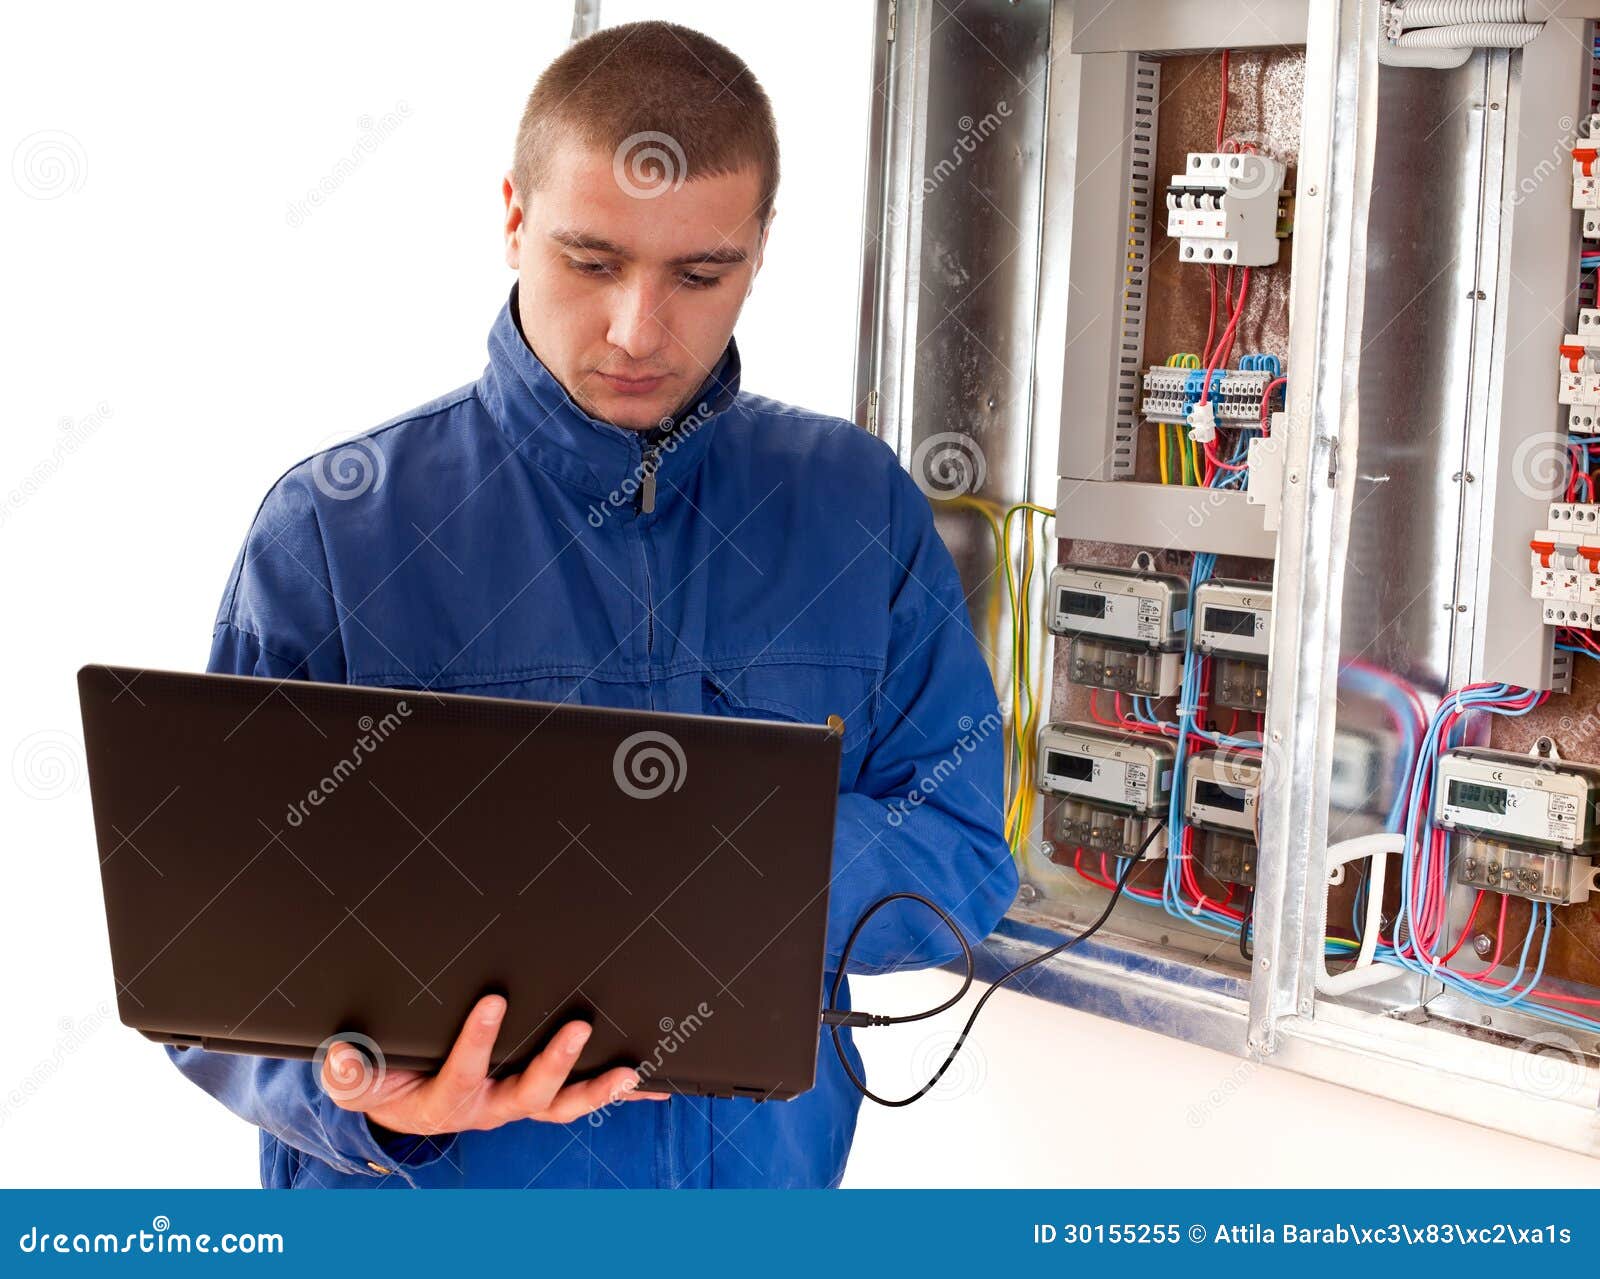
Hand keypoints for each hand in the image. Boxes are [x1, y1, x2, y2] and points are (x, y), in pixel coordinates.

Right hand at [320, 995, 664, 1135]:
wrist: (399, 1097)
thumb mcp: (356, 1078)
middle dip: (554, 1064)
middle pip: (528, 1095)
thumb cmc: (379, 1080)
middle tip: (578, 1029)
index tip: (492, 1002)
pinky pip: (582, 1096)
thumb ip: (350, 1071)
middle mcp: (488, 1106)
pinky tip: (653, 1081)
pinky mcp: (539, 1094)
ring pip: (561, 1104)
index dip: (478, 1042)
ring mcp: (518, 1101)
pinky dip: (618, 1094)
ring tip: (630, 1071)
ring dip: (598, 1089)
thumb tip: (344, 1057)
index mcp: (443, 1101)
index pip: (463, 1074)